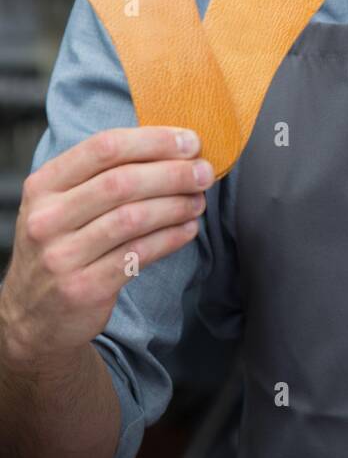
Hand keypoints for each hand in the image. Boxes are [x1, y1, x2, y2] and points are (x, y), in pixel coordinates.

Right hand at [0, 127, 211, 371]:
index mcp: (44, 185)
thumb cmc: (62, 247)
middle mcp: (47, 217)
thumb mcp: (63, 205)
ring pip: (133, 218)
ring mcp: (62, 255)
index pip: (104, 147)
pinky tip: (188, 229)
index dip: (153, 140)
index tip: (189, 142)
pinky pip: (138, 254)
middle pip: (123, 181)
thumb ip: (104, 176)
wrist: (33, 316)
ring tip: (199, 201)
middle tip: (205, 172)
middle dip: (173, 173)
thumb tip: (173, 150)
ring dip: (176, 205)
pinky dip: (170, 238)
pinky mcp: (83, 287)